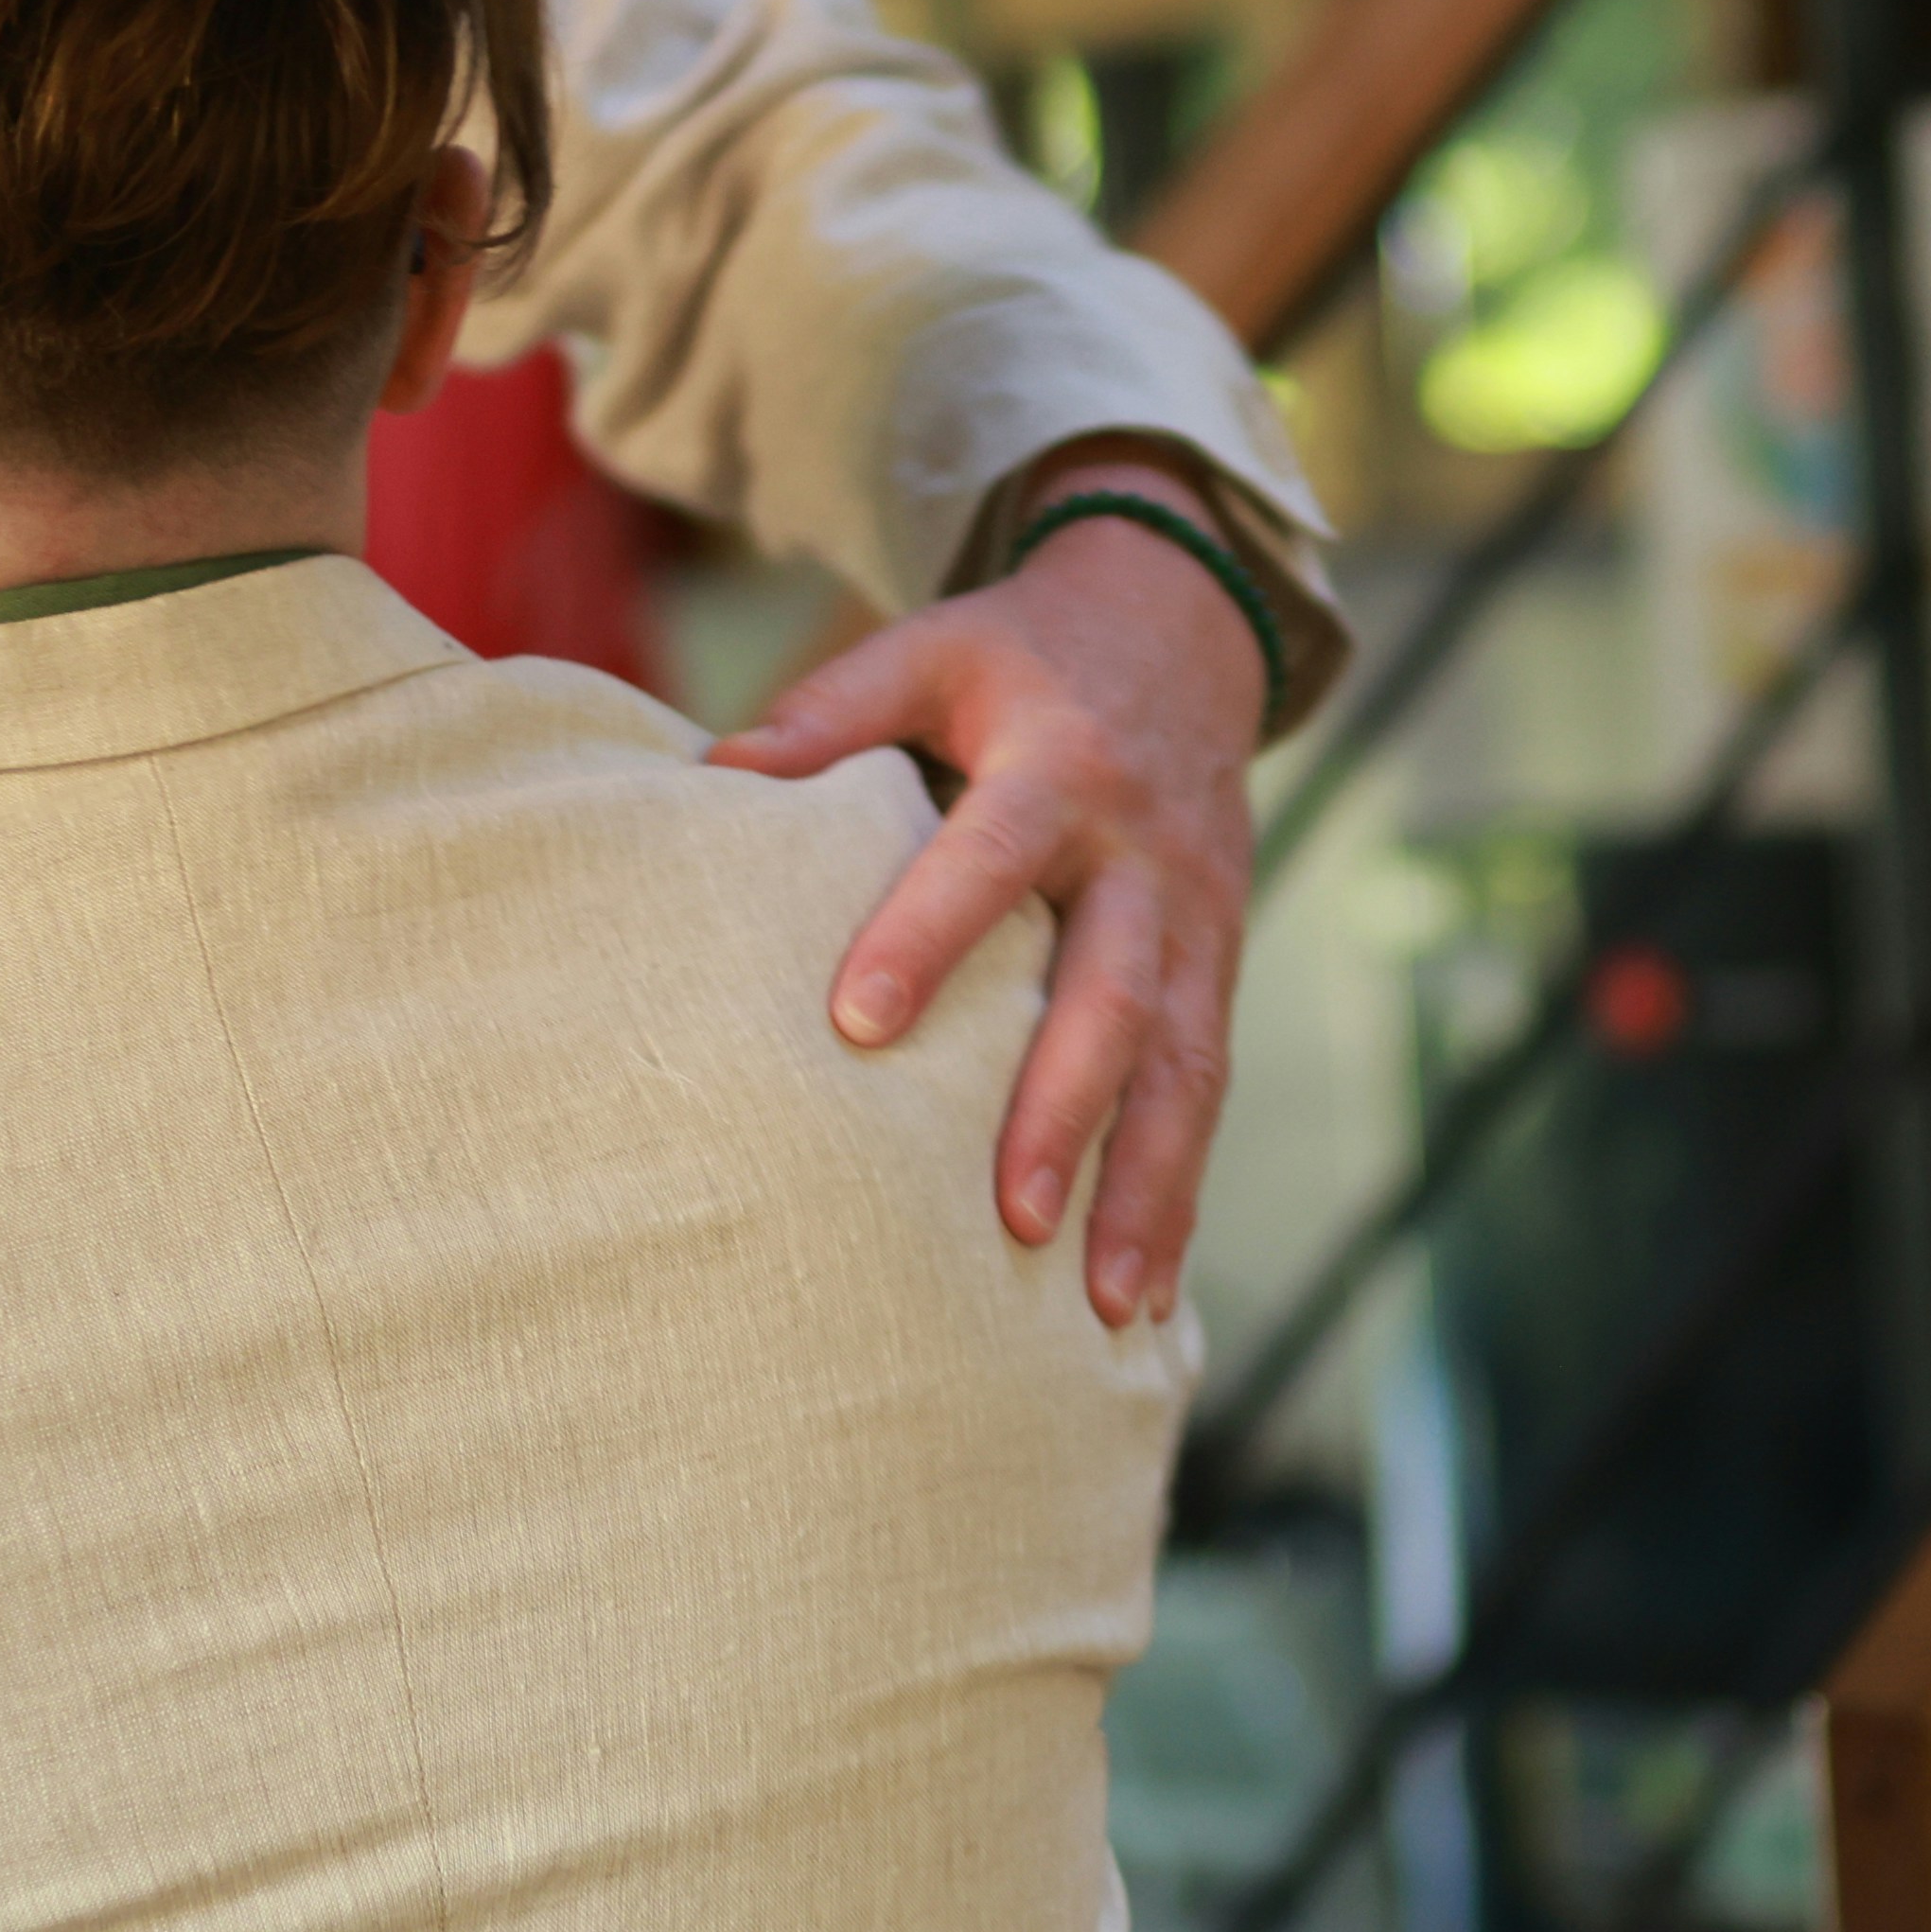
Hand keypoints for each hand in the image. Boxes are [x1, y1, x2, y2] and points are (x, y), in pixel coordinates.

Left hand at [708, 469, 1276, 1326]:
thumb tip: (711, 777)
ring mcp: (1197, 920)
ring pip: (1183, 1068)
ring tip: (1104, 1305)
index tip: (859, 1026)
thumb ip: (831, 710)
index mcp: (1060, 767)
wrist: (1185, 626)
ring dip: (1148, 1189)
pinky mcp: (1220, 967)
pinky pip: (1206, 1090)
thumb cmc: (1024, 655)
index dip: (930, 936)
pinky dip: (1182, 1195)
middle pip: (1113, 995)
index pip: (991, 859)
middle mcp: (1143, 855)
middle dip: (1065, 1112)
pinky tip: (1149, 1294)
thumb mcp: (932, 649)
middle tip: (1013, 1221)